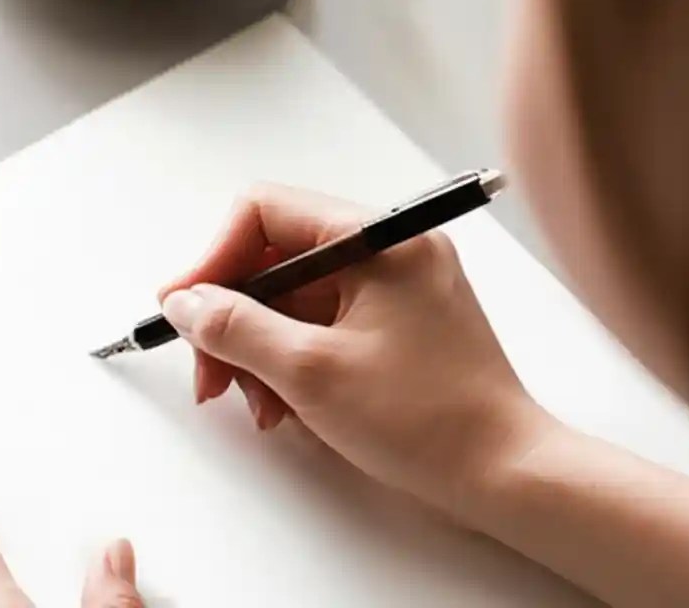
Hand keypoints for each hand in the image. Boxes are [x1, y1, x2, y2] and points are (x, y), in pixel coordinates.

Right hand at [159, 183, 554, 515]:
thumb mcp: (311, 372)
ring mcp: (394, 288)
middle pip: (274, 260)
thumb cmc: (428, 420)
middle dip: (233, 319)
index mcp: (379, 239)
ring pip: (292, 300)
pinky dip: (292, 363)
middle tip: (209, 374)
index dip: (214, 259)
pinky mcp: (395, 325)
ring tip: (257, 405)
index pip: (266, 213)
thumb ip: (237, 327)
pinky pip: (320, 327)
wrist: (506, 475)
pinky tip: (285, 407)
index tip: (183, 309)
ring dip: (259, 351)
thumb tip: (185, 301)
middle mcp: (388, 251)